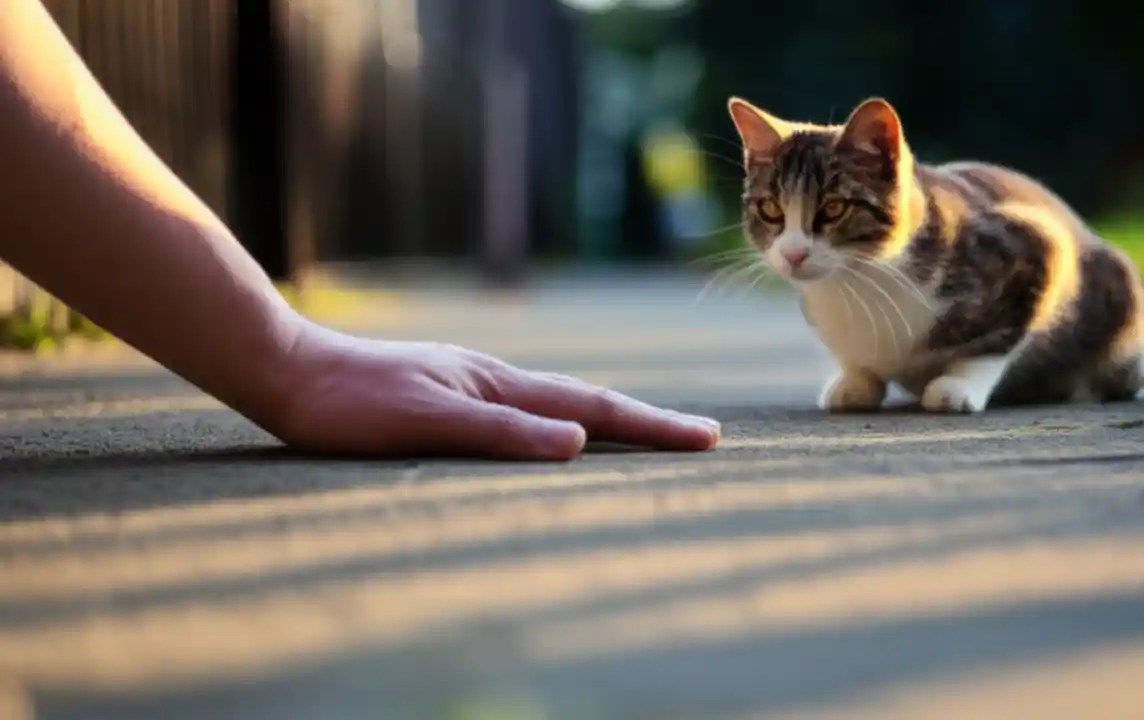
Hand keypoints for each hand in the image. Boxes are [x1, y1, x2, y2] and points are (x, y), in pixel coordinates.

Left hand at [267, 324, 721, 458]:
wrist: (284, 368)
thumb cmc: (347, 401)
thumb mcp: (426, 421)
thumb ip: (501, 432)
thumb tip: (580, 441)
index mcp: (498, 383)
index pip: (591, 407)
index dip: (651, 425)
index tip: (706, 436)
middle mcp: (493, 378)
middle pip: (586, 400)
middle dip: (646, 422)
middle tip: (700, 436)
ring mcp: (471, 382)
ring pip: (556, 403)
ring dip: (609, 419)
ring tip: (646, 433)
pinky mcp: (447, 393)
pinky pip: (524, 410)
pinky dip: (561, 421)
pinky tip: (551, 431)